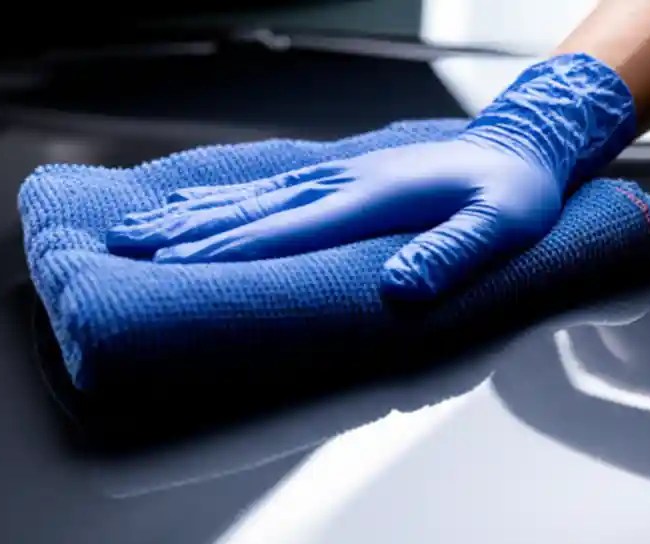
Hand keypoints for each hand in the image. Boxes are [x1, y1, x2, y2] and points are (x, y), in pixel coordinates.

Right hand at [106, 53, 636, 299]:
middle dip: (186, 234)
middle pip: (251, 213)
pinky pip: (270, 188)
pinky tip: (196, 207)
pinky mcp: (341, 178)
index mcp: (372, 201)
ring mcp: (338, 177)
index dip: (226, 250)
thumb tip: (399, 291)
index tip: (171, 267)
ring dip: (192, 215)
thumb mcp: (501, 229)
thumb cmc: (515, 197)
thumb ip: (451, 257)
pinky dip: (224, 199)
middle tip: (125, 253)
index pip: (286, 231)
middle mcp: (343, 185)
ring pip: (251, 198)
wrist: (525, 147)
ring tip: (135, 231)